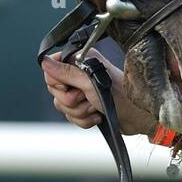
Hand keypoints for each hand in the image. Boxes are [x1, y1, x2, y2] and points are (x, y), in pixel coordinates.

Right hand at [41, 51, 158, 137]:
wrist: (137, 117)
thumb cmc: (121, 95)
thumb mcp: (90, 83)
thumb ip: (66, 72)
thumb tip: (44, 62)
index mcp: (80, 60)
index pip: (51, 69)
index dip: (57, 82)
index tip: (71, 86)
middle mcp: (80, 74)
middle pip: (55, 90)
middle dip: (71, 100)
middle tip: (87, 97)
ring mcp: (83, 91)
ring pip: (62, 106)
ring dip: (80, 112)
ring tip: (96, 108)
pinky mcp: (86, 107)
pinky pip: (71, 117)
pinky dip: (84, 120)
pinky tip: (97, 116)